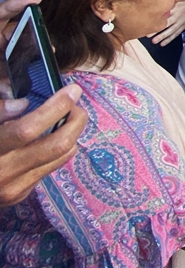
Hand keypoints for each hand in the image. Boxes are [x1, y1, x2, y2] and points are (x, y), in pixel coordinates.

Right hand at [0, 87, 87, 205]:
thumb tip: (22, 104)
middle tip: (76, 103)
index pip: (27, 129)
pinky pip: (49, 168)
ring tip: (67, 116)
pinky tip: (50, 136)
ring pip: (61, 156)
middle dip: (76, 120)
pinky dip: (58, 149)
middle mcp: (2, 173)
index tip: (71, 90)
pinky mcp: (18, 195)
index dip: (54, 107)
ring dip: (71, 133)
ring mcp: (12, 188)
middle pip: (57, 145)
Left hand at [149, 0, 184, 45]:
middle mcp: (178, 15)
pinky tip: (163, 43)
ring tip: (154, 41)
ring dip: (162, 36)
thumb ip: (168, 2)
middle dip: (157, 30)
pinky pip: (176, 34)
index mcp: (175, 7)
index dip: (156, 18)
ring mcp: (181, 22)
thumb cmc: (184, 1)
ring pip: (171, 30)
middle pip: (166, 23)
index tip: (147, 22)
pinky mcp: (183, 27)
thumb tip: (154, 2)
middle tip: (148, 35)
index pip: (164, 13)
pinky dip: (169, 39)